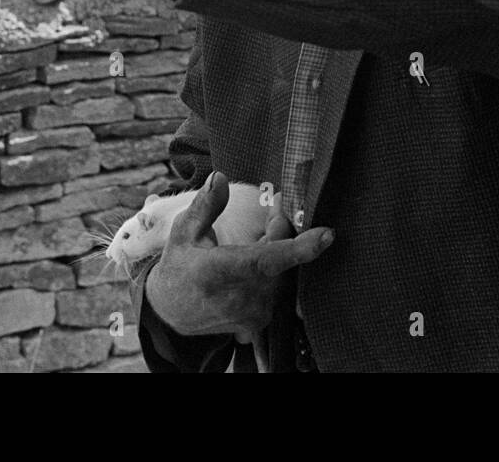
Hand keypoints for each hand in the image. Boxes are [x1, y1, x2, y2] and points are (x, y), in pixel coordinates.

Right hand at [145, 171, 333, 338]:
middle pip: (281, 258)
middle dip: (282, 230)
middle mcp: (240, 297)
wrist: (170, 314)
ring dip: (278, 251)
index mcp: (219, 271)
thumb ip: (205, 206)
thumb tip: (220, 177)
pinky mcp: (259, 322)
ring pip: (282, 273)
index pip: (267, 259)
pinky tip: (259, 262)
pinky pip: (278, 288)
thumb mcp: (183, 232)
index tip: (327, 235)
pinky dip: (274, 271)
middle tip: (276, 208)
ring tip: (262, 235)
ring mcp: (252, 314)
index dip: (300, 248)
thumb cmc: (178, 266)